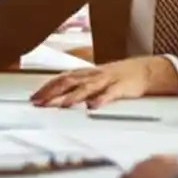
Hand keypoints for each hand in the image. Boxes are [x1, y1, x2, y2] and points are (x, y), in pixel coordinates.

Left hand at [30, 56, 177, 108]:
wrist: (144, 70)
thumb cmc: (116, 76)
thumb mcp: (94, 78)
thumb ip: (78, 86)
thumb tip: (56, 96)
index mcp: (85, 73)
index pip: (61, 78)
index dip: (46, 87)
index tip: (33, 98)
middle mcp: (92, 75)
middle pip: (69, 82)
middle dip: (52, 93)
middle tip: (39, 103)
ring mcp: (106, 81)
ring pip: (86, 88)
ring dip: (72, 97)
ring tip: (61, 106)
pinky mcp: (121, 88)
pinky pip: (110, 94)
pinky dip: (101, 100)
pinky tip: (93, 107)